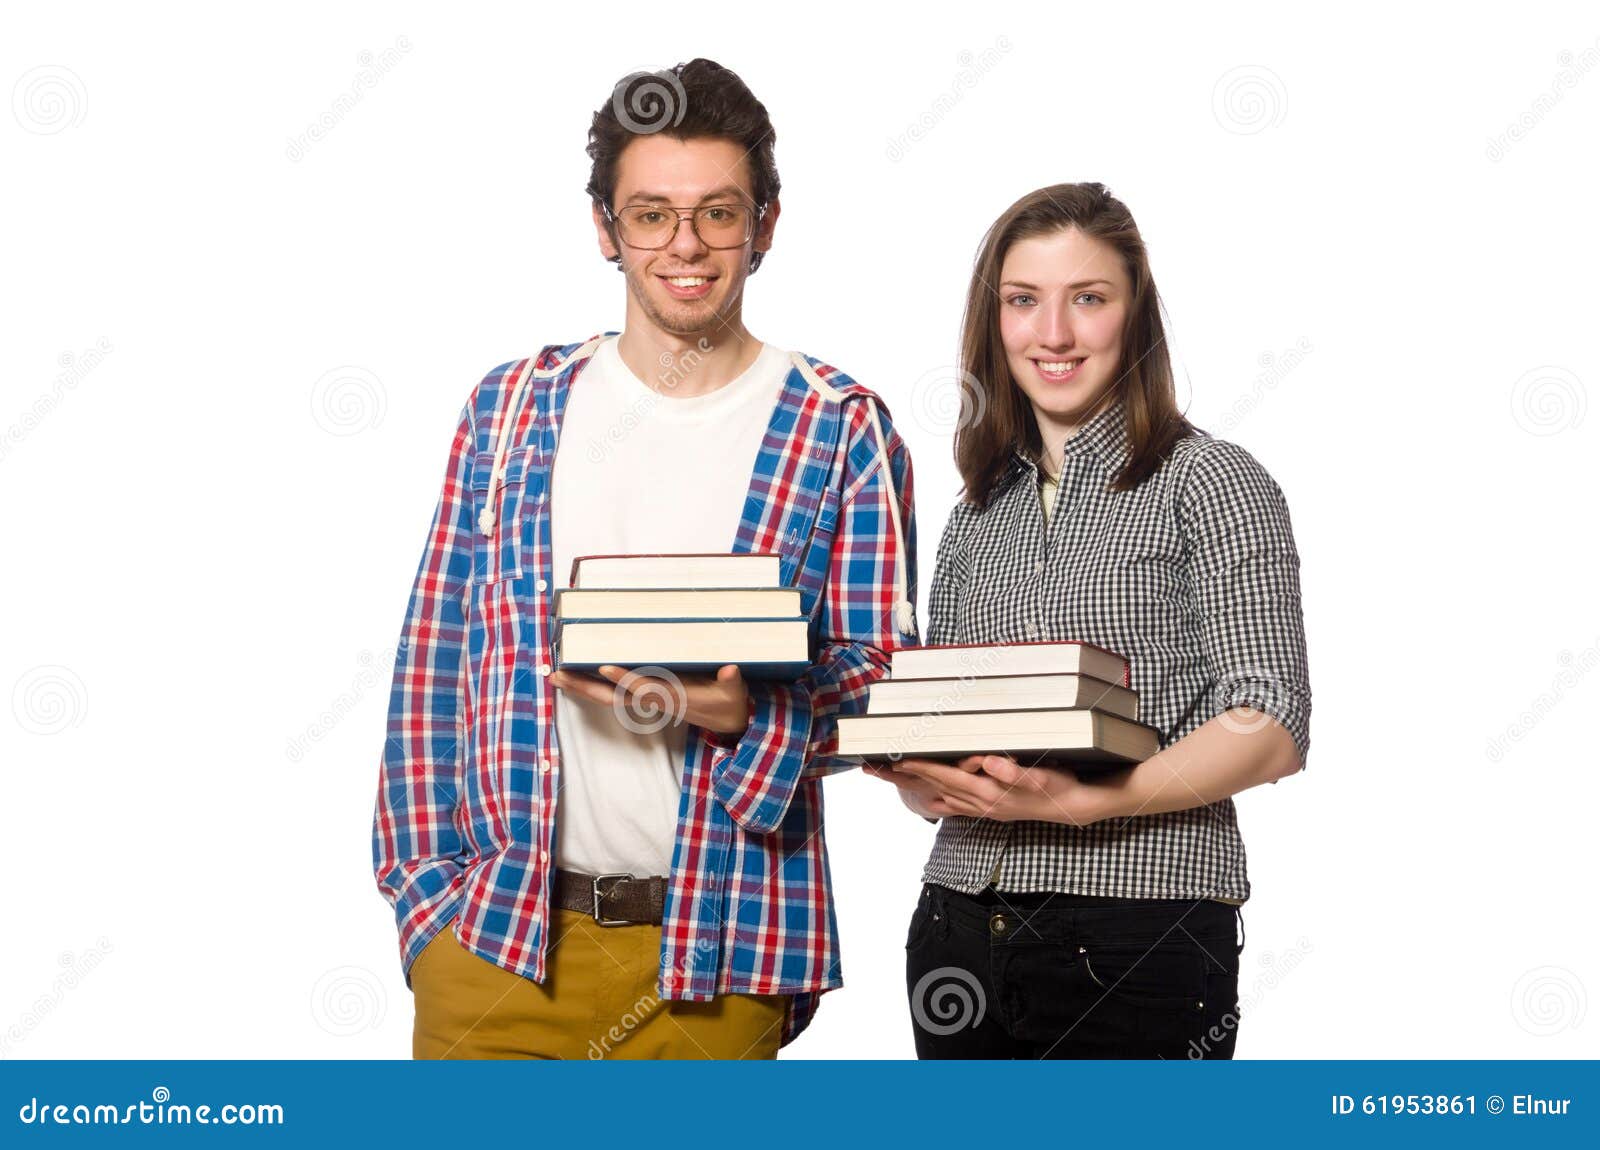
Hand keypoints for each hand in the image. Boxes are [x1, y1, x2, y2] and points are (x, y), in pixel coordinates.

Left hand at [549, 664, 750, 737]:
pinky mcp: (646, 698)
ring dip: (581, 688)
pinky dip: (592, 687)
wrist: (726, 722)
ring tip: (556, 676)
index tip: (604, 666)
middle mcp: (654, 700)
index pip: (645, 687)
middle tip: (557, 676)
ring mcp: (648, 701)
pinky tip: (575, 678)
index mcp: (673, 697)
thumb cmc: (727, 702)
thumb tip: (731, 669)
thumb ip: (731, 681)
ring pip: (608, 696)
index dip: (625, 677)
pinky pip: (613, 693)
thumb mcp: (732, 693)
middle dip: (585, 687)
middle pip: (613, 696)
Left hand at [867, 754, 1118, 825]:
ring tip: (890, 776)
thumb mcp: (1041, 776)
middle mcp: (980, 803)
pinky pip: (955, 804)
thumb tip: (988, 762)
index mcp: (987, 792)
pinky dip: (937, 797)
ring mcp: (984, 808)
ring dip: (915, 786)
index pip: (942, 776)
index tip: (889, 760)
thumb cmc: (1059, 787)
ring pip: (940, 795)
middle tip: (871, 768)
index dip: (915, 767)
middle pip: (933, 787)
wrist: (1077, 807)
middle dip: (903, 777)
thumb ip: (1014, 771)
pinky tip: (931, 796)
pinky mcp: (991, 809)